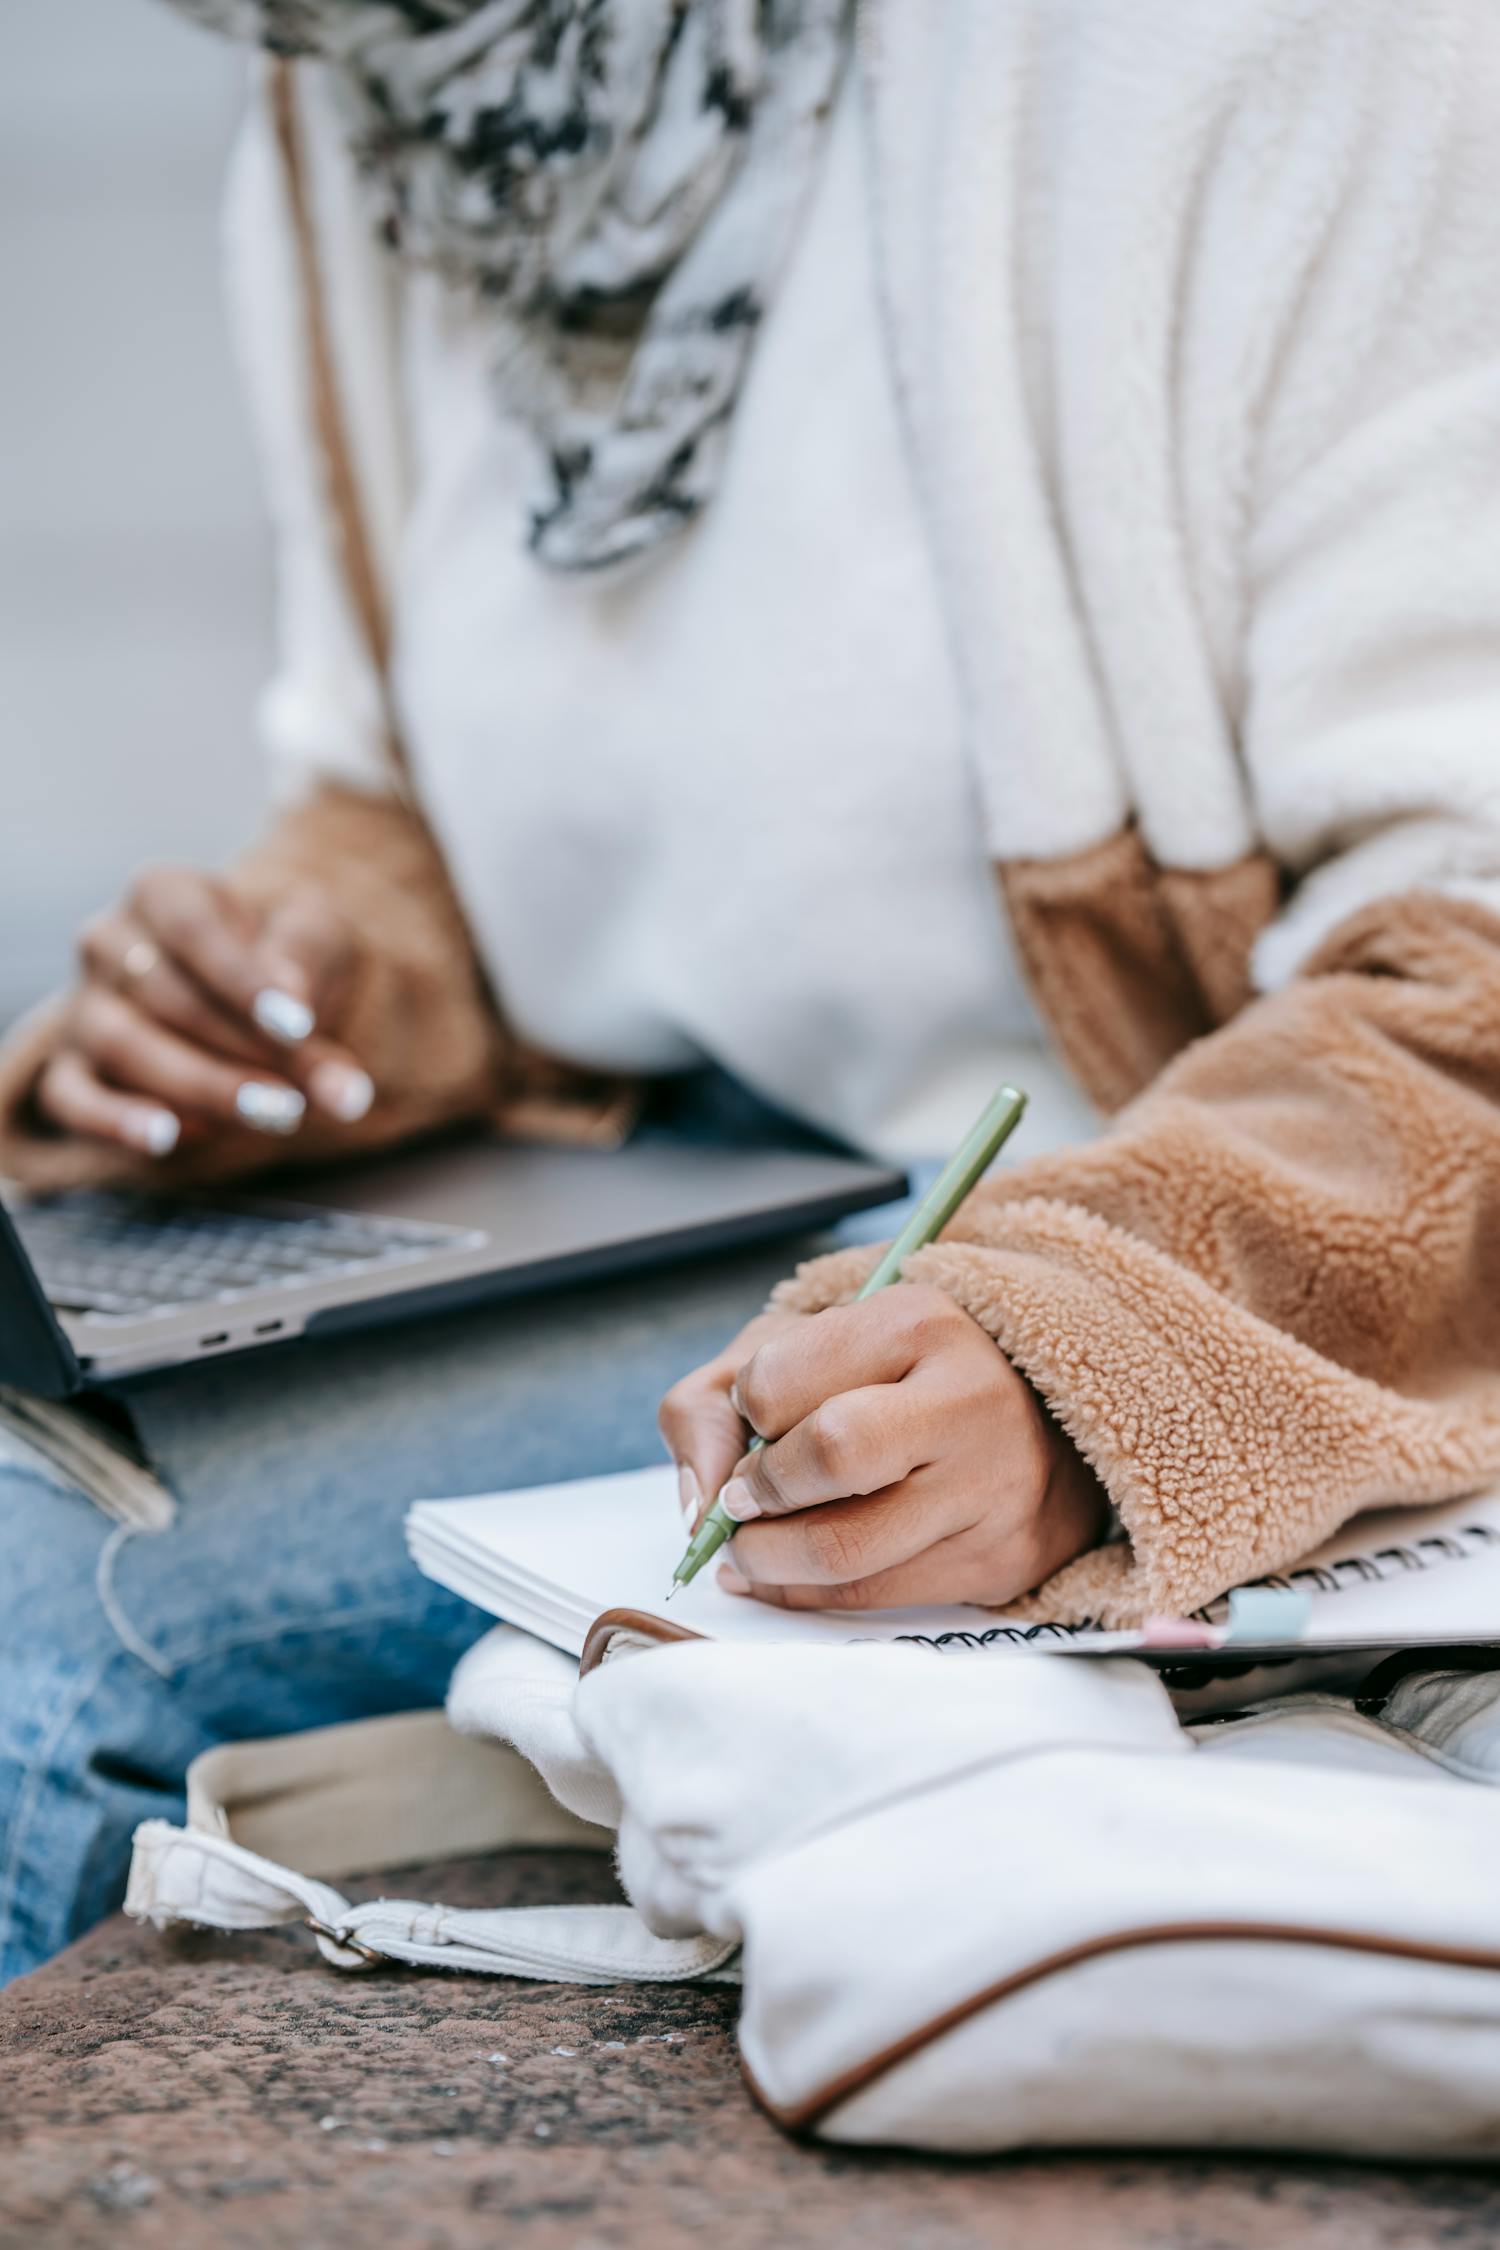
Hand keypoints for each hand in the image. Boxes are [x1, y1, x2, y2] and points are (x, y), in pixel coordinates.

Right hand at [35, 863, 373, 1161]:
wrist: (255, 993)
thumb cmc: (284, 951)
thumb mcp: (316, 933)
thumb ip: (307, 959)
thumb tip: (295, 1004)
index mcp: (164, 891)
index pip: (192, 929)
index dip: (242, 979)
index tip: (297, 1026)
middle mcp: (109, 941)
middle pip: (164, 995)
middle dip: (240, 1049)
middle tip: (301, 1093)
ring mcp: (83, 1005)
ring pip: (121, 1045)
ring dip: (199, 1086)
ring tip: (271, 1114)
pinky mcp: (70, 1067)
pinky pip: (70, 1098)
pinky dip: (112, 1120)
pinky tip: (165, 1138)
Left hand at [659, 1286, 1107, 1610]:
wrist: (1041, 1422)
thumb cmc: (895, 1379)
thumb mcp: (803, 1348)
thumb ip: (715, 1401)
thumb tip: (698, 1505)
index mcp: (918, 1323)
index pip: (781, 1378)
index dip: (745, 1410)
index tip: (753, 1421)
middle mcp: (968, 1400)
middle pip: (830, 1457)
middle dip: (757, 1494)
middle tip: (739, 1503)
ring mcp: (993, 1487)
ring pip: (846, 1552)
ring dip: (767, 1562)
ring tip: (747, 1548)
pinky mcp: (1002, 1559)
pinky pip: (878, 1598)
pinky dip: (806, 1596)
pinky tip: (784, 1576)